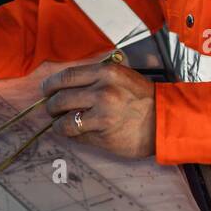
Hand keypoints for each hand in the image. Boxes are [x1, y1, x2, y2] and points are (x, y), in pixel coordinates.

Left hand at [40, 58, 155, 158]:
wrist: (164, 120)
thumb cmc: (142, 98)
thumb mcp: (121, 76)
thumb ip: (95, 77)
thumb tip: (65, 85)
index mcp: (106, 73)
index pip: (66, 76)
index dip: (51, 84)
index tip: (46, 90)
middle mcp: (103, 92)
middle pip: (60, 99)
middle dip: (51, 105)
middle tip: (51, 108)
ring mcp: (103, 116)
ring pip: (65, 121)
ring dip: (58, 124)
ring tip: (61, 123)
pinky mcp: (104, 136)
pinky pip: (78, 136)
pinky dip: (72, 135)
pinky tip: (75, 133)